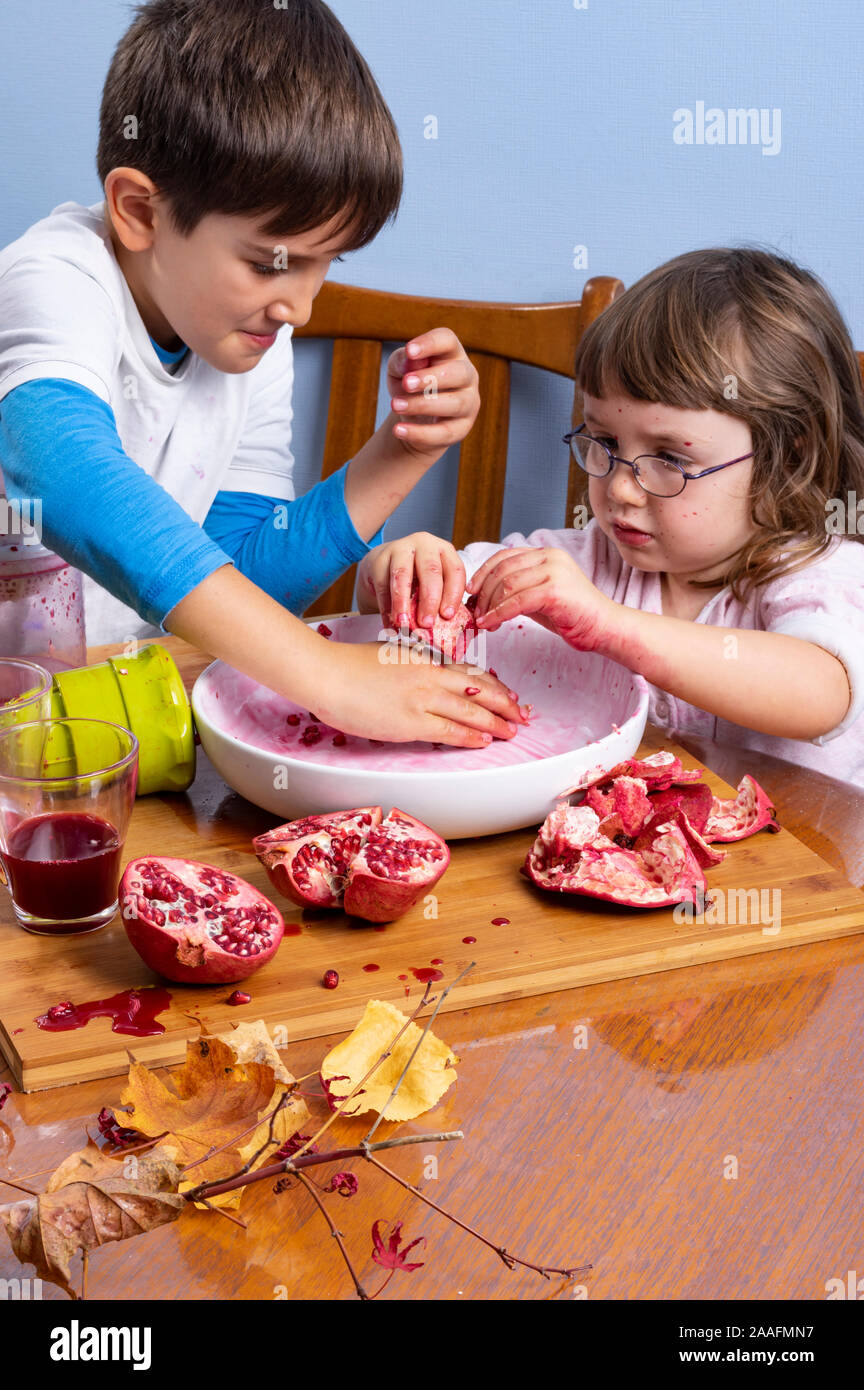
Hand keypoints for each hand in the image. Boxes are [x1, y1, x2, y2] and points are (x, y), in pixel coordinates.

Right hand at [317, 640, 528, 747]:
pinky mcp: (411, 721)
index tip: (508, 696)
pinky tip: (484, 740)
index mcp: (425, 660)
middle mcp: (430, 677)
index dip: (494, 686)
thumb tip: (424, 671)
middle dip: (506, 704)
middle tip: (523, 715)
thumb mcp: (389, 655)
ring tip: (512, 731)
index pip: (469, 673)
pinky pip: (451, 730)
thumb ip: (411, 664)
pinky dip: (471, 735)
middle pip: (480, 690)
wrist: (328, 674)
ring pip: (472, 711)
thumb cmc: (348, 665)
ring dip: (496, 723)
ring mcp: (423, 699)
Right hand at [357, 533, 466, 628]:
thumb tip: (442, 628)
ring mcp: (400, 548)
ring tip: (404, 624)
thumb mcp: (434, 581)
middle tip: (427, 623)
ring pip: (402, 575)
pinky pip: (383, 585)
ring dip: (403, 602)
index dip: (453, 594)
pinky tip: (389, 623)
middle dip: (430, 599)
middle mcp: (424, 544)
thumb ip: (440, 599)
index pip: (455, 571)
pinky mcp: (380, 559)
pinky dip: (386, 607)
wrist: (386, 564)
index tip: (447, 616)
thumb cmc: (417, 576)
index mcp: (445, 550)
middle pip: (431, 570)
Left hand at [385, 329, 479, 460]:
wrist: (415, 420)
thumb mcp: (398, 370)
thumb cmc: (410, 385)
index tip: (410, 351)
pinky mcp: (461, 429)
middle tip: (406, 383)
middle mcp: (467, 376)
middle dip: (431, 377)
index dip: (430, 343)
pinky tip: (399, 430)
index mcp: (452, 354)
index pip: (448, 341)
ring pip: (454, 403)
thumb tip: (409, 361)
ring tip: (395, 405)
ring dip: (423, 404)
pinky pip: (444, 433)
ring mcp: (469, 403)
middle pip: (458, 372)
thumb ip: (401, 361)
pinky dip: (420, 433)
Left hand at [467, 546, 615, 652]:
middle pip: (502, 570)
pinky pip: (517, 601)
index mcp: (546, 554)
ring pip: (507, 585)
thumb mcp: (540, 596)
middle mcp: (550, 557)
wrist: (605, 628)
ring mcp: (554, 571)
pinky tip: (491, 624)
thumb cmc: (573, 616)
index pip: (504, 556)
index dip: (483, 573)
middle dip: (483, 593)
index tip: (471, 591)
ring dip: (489, 605)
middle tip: (474, 612)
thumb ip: (518, 591)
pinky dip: (499, 614)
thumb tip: (484, 597)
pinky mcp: (555, 590)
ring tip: (482, 621)